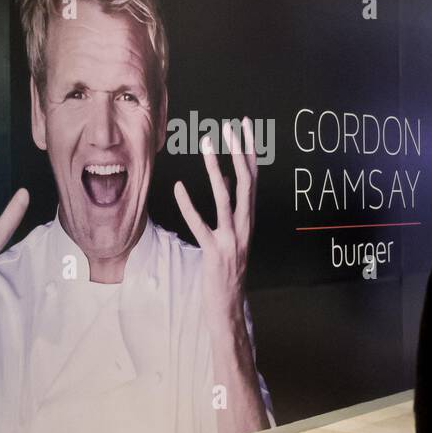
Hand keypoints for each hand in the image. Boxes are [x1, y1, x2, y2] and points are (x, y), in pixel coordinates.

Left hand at [173, 118, 255, 330]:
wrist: (228, 305)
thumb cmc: (228, 268)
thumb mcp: (234, 234)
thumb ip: (231, 206)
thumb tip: (225, 177)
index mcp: (249, 219)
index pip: (253, 178)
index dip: (250, 151)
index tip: (244, 127)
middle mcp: (245, 225)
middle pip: (246, 181)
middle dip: (239, 152)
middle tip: (230, 127)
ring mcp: (232, 239)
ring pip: (225, 197)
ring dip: (215, 168)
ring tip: (207, 145)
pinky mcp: (214, 252)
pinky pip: (200, 224)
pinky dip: (189, 204)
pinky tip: (178, 186)